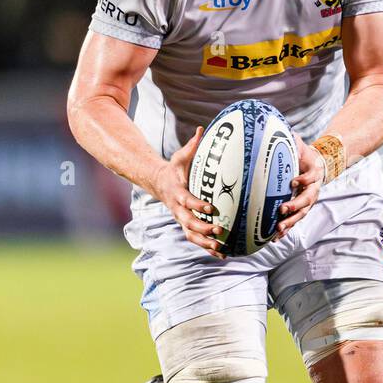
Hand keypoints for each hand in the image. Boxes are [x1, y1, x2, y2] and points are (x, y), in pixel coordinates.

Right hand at [149, 126, 224, 258]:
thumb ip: (191, 146)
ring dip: (205, 243)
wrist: (158, 184)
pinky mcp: (186, 226)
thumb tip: (201, 128)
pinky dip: (208, 248)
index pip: (187, 201)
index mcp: (177, 193)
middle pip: (188, 222)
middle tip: (218, 230)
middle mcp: (178, 209)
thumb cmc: (174, 169)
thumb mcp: (179, 157)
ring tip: (221, 247)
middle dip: (203, 228)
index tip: (211, 208)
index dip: (197, 205)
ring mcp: (181, 219)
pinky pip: (196, 240)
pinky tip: (223, 254)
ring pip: (191, 235)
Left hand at [275, 135, 324, 237]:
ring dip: (290, 222)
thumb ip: (294, 140)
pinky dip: (286, 230)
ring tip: (278, 230)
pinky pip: (295, 221)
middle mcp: (314, 189)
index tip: (293, 182)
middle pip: (307, 200)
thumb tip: (285, 130)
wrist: (317, 167)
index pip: (311, 177)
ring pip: (301, 214)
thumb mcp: (301, 146)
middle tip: (282, 210)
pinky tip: (275, 238)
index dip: (304, 180)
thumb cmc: (305, 156)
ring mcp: (308, 201)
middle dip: (295, 206)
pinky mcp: (301, 209)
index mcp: (314, 173)